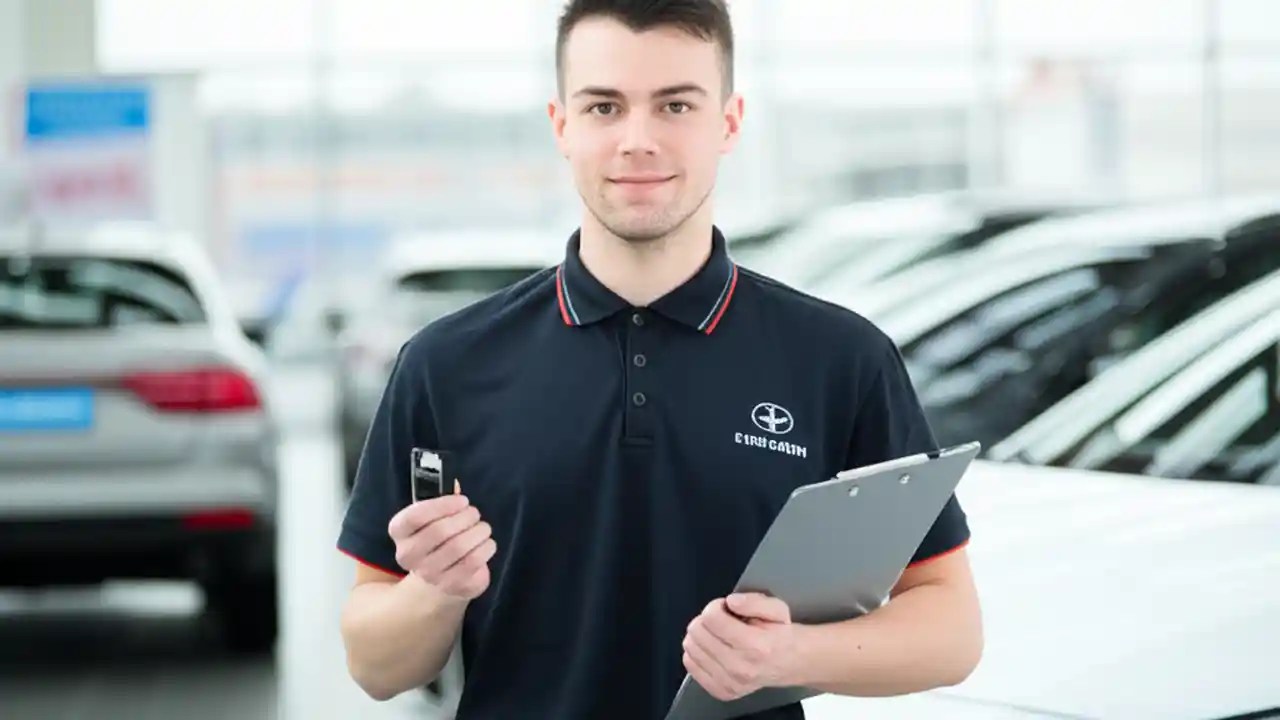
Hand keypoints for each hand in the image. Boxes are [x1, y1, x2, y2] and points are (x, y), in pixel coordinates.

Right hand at [387, 494, 495, 600]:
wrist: (439, 578)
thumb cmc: (437, 538)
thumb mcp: (433, 516)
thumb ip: (442, 500)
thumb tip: (456, 485)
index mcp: (399, 532)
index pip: (415, 516)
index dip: (443, 505)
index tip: (463, 500)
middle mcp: (408, 556)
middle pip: (440, 531)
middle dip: (465, 517)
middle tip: (475, 513)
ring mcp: (429, 575)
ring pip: (459, 546)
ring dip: (479, 531)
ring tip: (483, 528)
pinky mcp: (452, 586)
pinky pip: (474, 562)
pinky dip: (486, 548)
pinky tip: (487, 543)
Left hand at [682, 593, 799, 701]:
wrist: (793, 663)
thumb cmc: (782, 634)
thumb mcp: (777, 608)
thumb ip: (753, 601)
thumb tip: (730, 602)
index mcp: (754, 645)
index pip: (711, 618)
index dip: (716, 606)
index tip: (725, 608)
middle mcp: (740, 667)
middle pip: (697, 632)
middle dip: (706, 620)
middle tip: (721, 621)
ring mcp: (729, 682)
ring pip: (690, 647)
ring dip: (701, 635)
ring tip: (718, 635)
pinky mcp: (721, 691)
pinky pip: (690, 665)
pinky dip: (697, 653)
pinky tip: (712, 649)